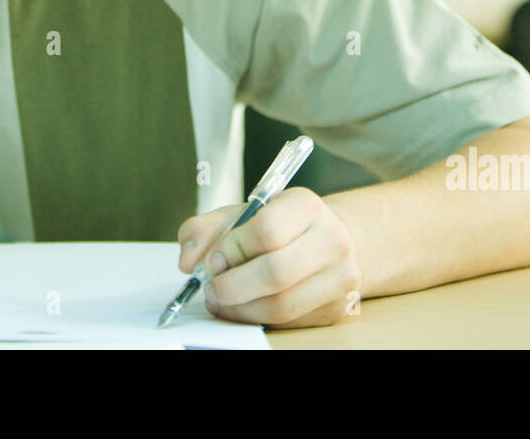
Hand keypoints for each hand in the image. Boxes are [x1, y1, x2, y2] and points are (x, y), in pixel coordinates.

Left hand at [176, 187, 362, 328]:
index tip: (214, 258)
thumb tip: (188, 261)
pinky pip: (288, 323)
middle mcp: (332, 239)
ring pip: (281, 305)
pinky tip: (245, 307)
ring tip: (223, 299)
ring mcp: (340, 277)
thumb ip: (204, 230)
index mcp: (306, 205)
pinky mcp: (336, 308)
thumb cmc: (279, 226)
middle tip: (213, 287)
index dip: (231, 249)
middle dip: (232, 285)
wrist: (328, 241)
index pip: (266, 230)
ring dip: (240, 309)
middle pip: (275, 272)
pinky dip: (257, 319)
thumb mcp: (240, 215)